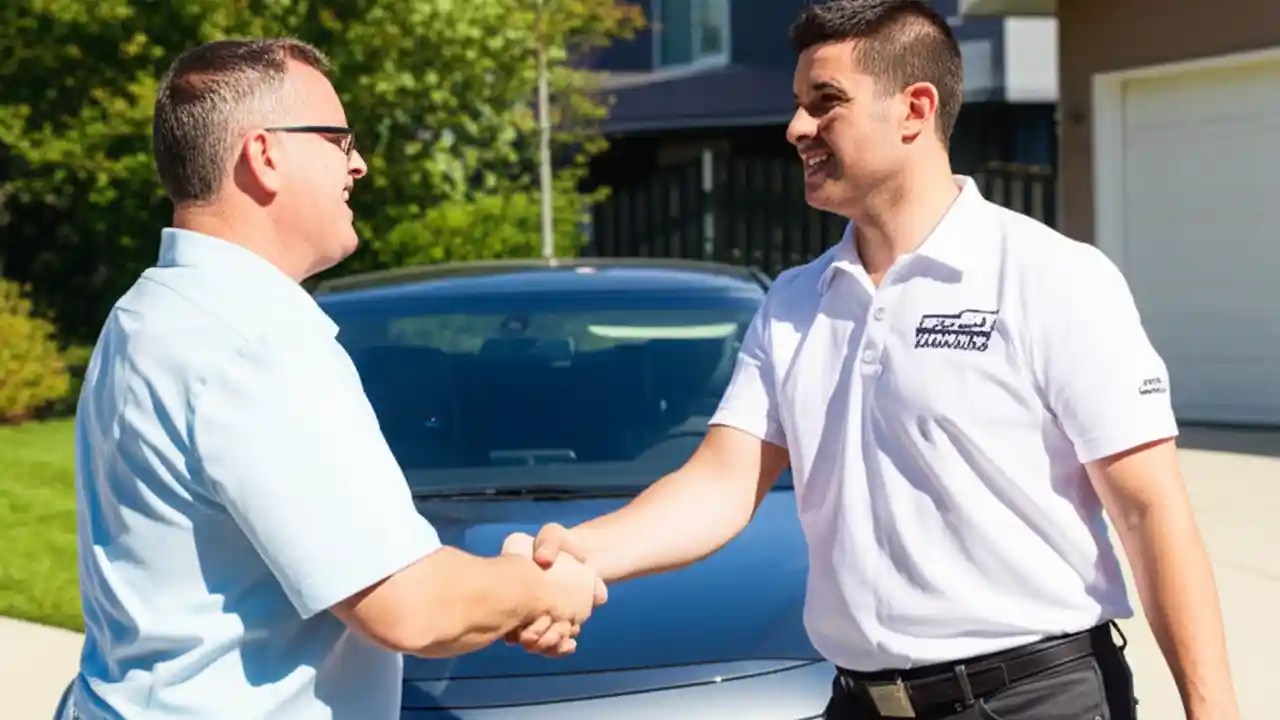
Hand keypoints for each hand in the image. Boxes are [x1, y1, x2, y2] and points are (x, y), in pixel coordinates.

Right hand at [501, 531, 606, 656]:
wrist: (580, 557)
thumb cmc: (559, 544)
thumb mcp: (553, 536)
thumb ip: (548, 543)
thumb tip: (544, 560)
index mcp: (510, 585)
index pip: (505, 609)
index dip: (518, 619)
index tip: (540, 616)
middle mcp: (517, 607)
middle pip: (518, 633)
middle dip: (536, 638)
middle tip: (556, 629)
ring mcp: (534, 620)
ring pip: (535, 645)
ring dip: (549, 645)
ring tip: (566, 636)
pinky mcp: (553, 629)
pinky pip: (550, 647)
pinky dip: (560, 649)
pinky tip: (570, 644)